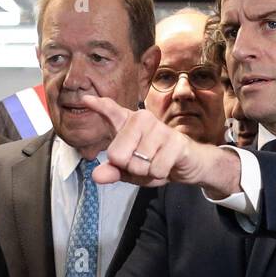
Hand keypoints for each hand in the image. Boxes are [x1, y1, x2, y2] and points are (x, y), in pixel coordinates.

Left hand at [80, 94, 238, 193]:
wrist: (188, 164)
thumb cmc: (155, 162)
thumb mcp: (130, 170)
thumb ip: (113, 171)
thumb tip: (96, 176)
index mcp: (128, 123)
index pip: (110, 111)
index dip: (99, 106)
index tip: (86, 100)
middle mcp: (142, 119)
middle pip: (117, 155)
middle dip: (129, 168)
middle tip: (144, 163)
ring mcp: (159, 128)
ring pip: (137, 164)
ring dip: (147, 172)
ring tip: (157, 163)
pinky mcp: (175, 141)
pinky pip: (155, 168)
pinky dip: (160, 174)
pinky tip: (168, 165)